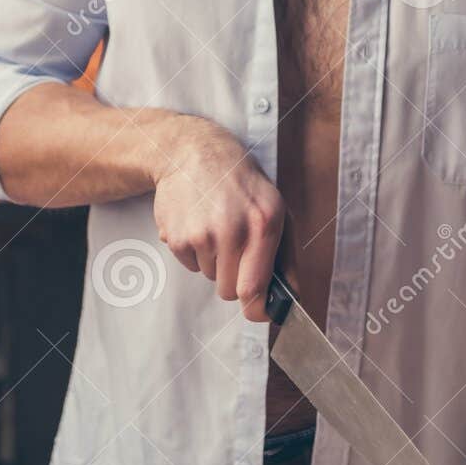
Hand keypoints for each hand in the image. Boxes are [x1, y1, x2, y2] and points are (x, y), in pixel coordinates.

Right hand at [151, 118, 283, 320]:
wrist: (195, 152)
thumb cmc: (242, 185)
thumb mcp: (276, 209)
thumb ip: (285, 257)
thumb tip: (289, 300)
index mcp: (264, 224)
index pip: (255, 289)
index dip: (258, 310)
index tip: (260, 312)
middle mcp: (232, 230)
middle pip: (230, 291)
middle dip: (234, 279)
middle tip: (235, 250)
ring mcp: (201, 234)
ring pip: (210, 277)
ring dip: (215, 261)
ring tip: (216, 226)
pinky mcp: (177, 236)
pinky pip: (190, 265)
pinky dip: (195, 252)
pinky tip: (198, 223)